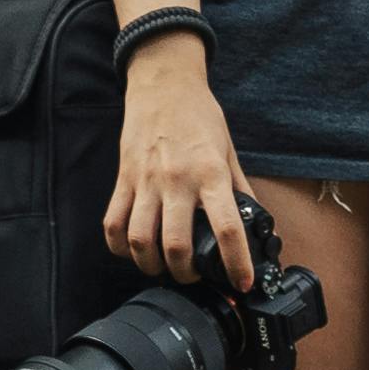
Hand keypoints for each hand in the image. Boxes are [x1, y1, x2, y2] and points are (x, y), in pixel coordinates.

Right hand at [108, 41, 258, 289]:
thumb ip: (240, 188)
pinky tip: (133, 250)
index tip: (242, 284)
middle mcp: (177, 181)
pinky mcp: (123, 180)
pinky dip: (120, 246)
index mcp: (210, 174)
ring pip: (140, 240)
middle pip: (176, 245)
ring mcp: (145, 182)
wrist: (163, 85)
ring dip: (151, 265)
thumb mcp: (229, 151)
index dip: (236, 264)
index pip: (227, 229)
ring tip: (162, 268)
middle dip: (186, 274)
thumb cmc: (199, 116)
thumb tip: (255, 222)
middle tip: (194, 276)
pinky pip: (113, 224)